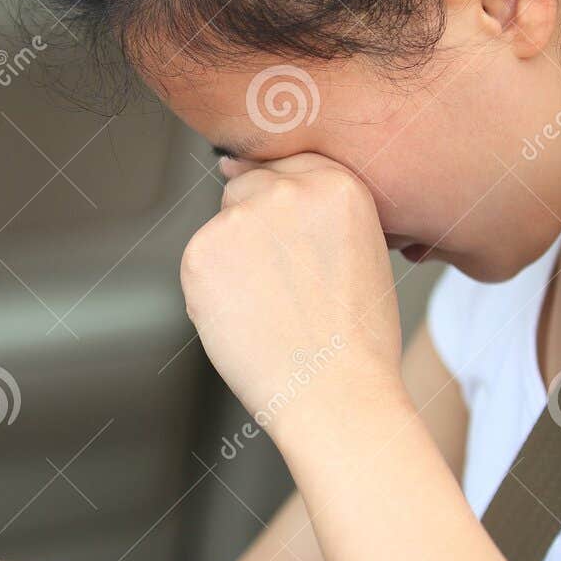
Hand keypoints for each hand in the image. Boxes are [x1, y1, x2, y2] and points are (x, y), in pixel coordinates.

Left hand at [181, 153, 409, 441]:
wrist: (337, 395)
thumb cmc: (354, 336)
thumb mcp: (360, 246)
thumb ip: (311, 206)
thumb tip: (228, 166)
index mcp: (336, 184)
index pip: (289, 165)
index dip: (283, 205)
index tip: (287, 242)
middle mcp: (286, 190)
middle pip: (246, 188)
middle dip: (255, 230)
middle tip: (284, 290)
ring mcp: (240, 219)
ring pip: (221, 228)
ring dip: (234, 261)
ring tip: (273, 313)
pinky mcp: (201, 253)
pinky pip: (200, 263)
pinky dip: (212, 292)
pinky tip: (247, 323)